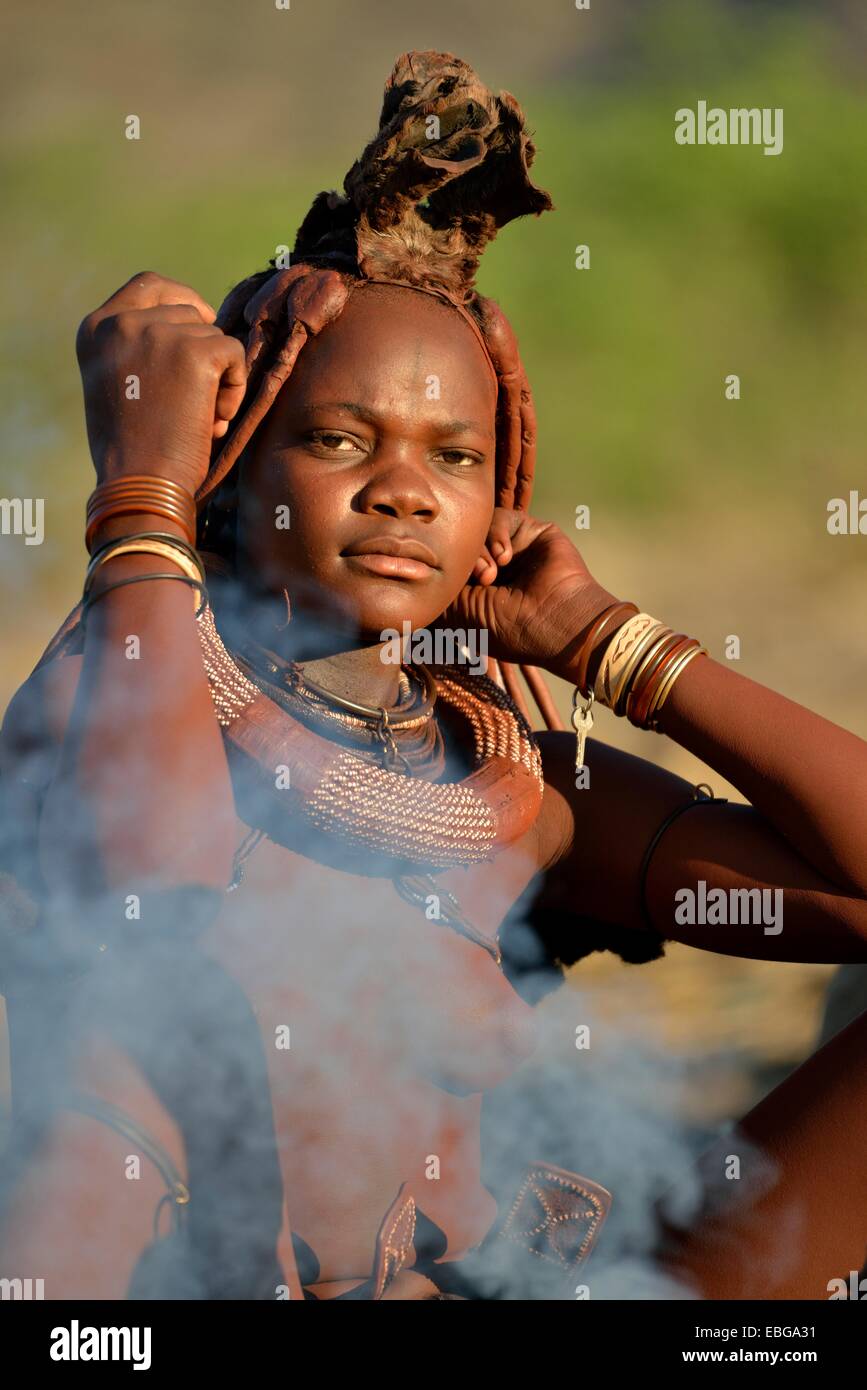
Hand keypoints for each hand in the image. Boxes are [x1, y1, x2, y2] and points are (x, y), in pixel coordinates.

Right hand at [76, 271, 247, 494]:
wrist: (139, 483)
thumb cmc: (130, 450)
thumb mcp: (115, 384)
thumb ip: (136, 350)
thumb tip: (191, 328)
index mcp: (97, 328)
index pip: (149, 285)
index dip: (182, 298)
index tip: (202, 318)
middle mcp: (124, 322)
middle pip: (188, 311)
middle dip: (203, 350)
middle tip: (197, 399)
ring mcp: (160, 333)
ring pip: (214, 337)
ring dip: (218, 378)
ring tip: (200, 420)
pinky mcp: (197, 351)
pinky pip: (234, 355)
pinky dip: (234, 389)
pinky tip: (215, 422)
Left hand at [442, 507, 618, 673]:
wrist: (556, 621)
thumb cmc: (510, 628)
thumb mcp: (460, 616)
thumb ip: (438, 595)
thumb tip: (413, 583)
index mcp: (480, 589)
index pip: (450, 563)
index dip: (445, 568)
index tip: (451, 586)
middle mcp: (496, 567)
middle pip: (462, 542)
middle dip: (464, 559)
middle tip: (480, 578)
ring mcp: (514, 548)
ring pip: (478, 529)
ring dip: (480, 548)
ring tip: (492, 572)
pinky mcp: (531, 531)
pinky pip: (500, 517)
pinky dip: (496, 534)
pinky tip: (505, 557)